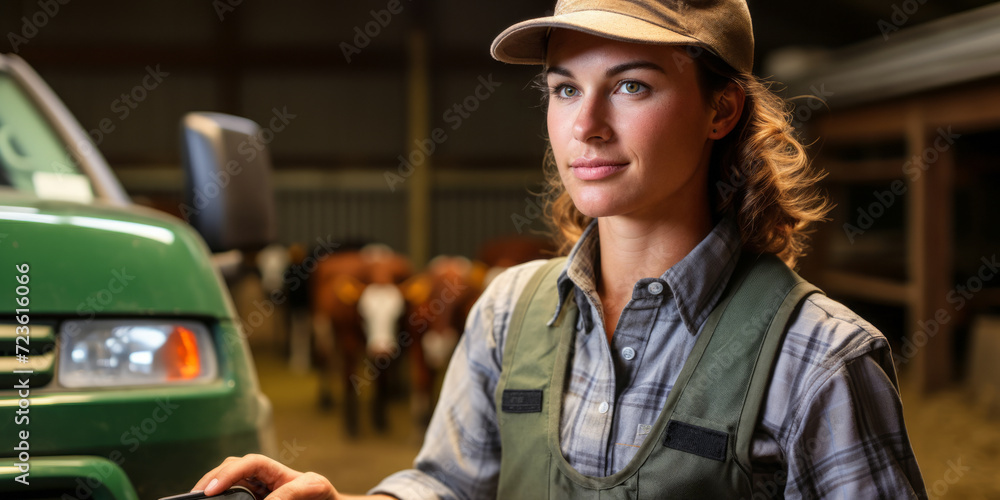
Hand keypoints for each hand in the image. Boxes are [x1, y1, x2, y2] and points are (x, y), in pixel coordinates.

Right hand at [191, 454, 336, 499]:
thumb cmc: (323, 496)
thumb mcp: (316, 488)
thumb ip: (294, 491)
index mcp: (274, 470)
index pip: (247, 463)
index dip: (229, 473)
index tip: (213, 489)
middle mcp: (260, 480)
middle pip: (229, 471)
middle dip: (210, 481)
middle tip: (195, 497)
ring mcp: (254, 494)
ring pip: (226, 487)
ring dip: (211, 492)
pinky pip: (232, 499)